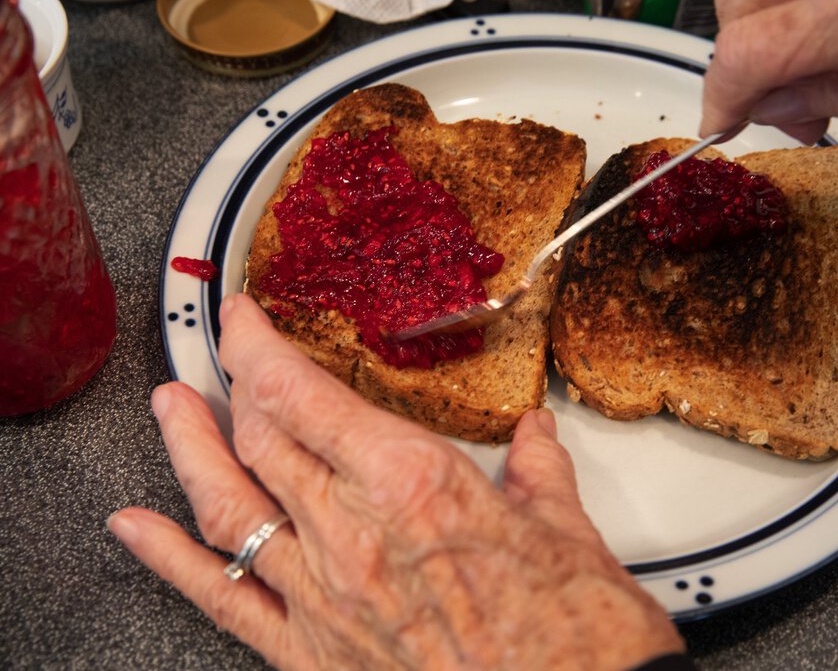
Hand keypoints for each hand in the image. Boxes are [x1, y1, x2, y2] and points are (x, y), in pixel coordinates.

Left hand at [108, 294, 683, 669]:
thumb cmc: (577, 638)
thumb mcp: (566, 532)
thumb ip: (536, 471)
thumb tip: (533, 439)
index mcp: (413, 485)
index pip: (302, 395)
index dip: (257, 348)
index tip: (245, 323)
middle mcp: (353, 536)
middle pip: (262, 440)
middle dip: (234, 386)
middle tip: (223, 356)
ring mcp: (324, 598)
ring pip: (228, 507)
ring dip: (188, 450)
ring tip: (167, 410)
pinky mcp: (313, 655)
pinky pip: (225, 599)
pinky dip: (171, 559)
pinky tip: (137, 529)